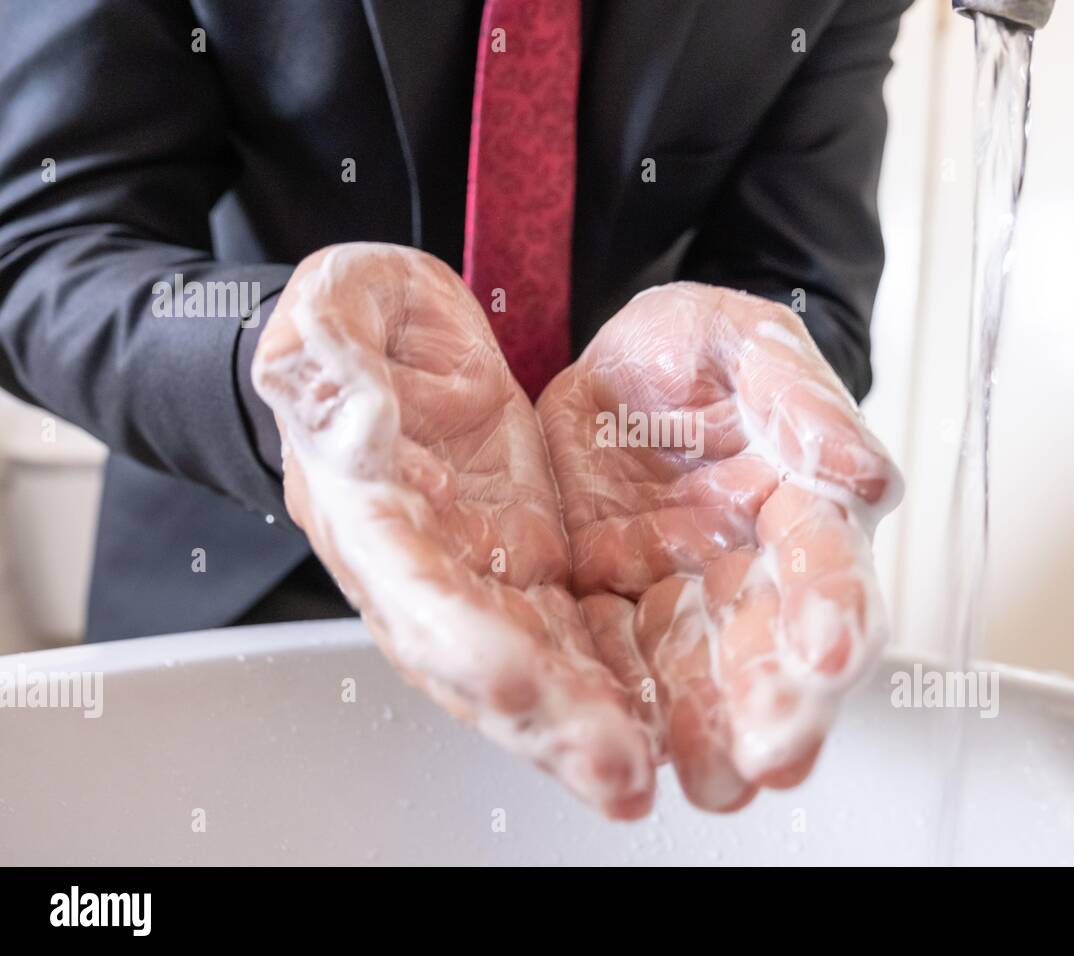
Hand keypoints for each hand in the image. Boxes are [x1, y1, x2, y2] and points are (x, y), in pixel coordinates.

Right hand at [252, 244, 655, 817]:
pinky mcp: (531, 571)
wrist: (404, 350)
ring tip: (644, 773)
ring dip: (584, 728)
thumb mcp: (341, 304)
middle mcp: (421, 570)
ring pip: (534, 668)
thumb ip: (330, 353)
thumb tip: (331, 397)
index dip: (463, 642)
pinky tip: (662, 725)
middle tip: (614, 771)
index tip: (519, 686)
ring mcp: (479, 578)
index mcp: (366, 508)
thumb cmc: (365, 326)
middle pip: (481, 662)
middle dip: (545, 721)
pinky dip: (612, 687)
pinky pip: (573, 640)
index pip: (412, 587)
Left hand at [538, 283, 901, 810]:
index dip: (833, 609)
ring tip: (712, 779)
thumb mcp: (744, 344)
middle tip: (771, 755)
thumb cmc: (693, 352)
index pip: (829, 562)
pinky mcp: (609, 602)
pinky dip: (622, 705)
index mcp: (800, 501)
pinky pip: (612, 658)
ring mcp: (677, 592)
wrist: (610, 370)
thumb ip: (798, 400)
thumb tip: (862, 468)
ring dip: (708, 732)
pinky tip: (624, 743)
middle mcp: (748, 566)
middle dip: (777, 704)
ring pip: (698, 672)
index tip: (829, 656)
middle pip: (773, 644)